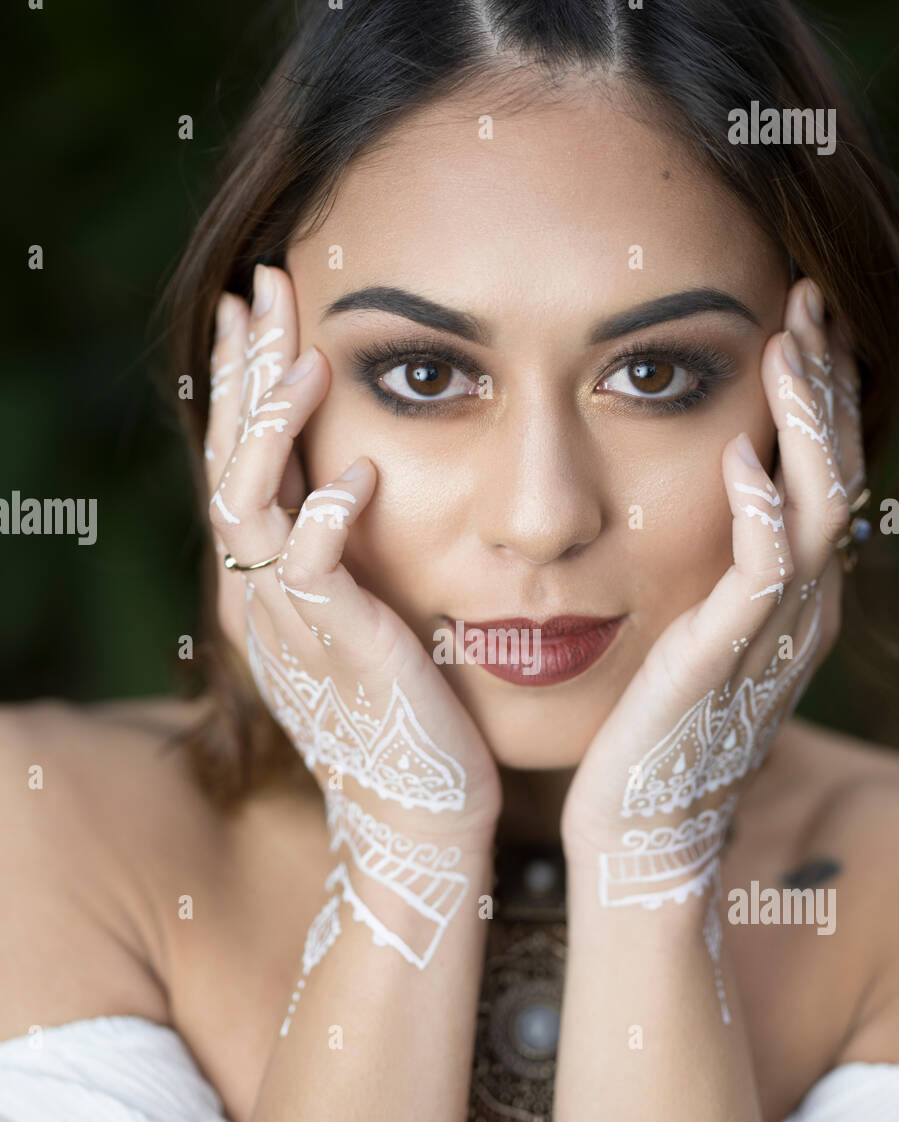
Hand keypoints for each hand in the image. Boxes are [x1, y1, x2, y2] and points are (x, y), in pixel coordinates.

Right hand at [205, 265, 500, 970]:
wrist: (421, 812)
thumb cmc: (414, 712)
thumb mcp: (373, 615)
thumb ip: (358, 552)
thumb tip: (370, 478)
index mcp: (270, 580)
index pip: (242, 456)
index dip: (246, 379)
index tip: (263, 305)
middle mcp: (260, 594)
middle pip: (230, 457)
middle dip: (248, 370)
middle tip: (265, 285)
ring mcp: (289, 622)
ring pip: (248, 503)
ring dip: (275, 429)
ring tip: (307, 362)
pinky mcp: (336, 648)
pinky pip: (307, 571)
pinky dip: (325, 518)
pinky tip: (358, 472)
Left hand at [561, 279, 862, 917]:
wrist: (641, 832)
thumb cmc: (649, 736)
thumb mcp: (692, 640)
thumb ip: (711, 580)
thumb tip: (701, 513)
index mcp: (792, 600)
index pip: (821, 475)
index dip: (819, 399)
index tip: (796, 326)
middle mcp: (802, 609)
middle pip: (836, 474)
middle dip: (825, 384)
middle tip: (806, 300)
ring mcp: (775, 634)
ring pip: (818, 507)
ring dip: (807, 423)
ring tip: (789, 344)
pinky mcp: (729, 657)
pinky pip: (763, 574)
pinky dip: (761, 513)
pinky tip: (742, 459)